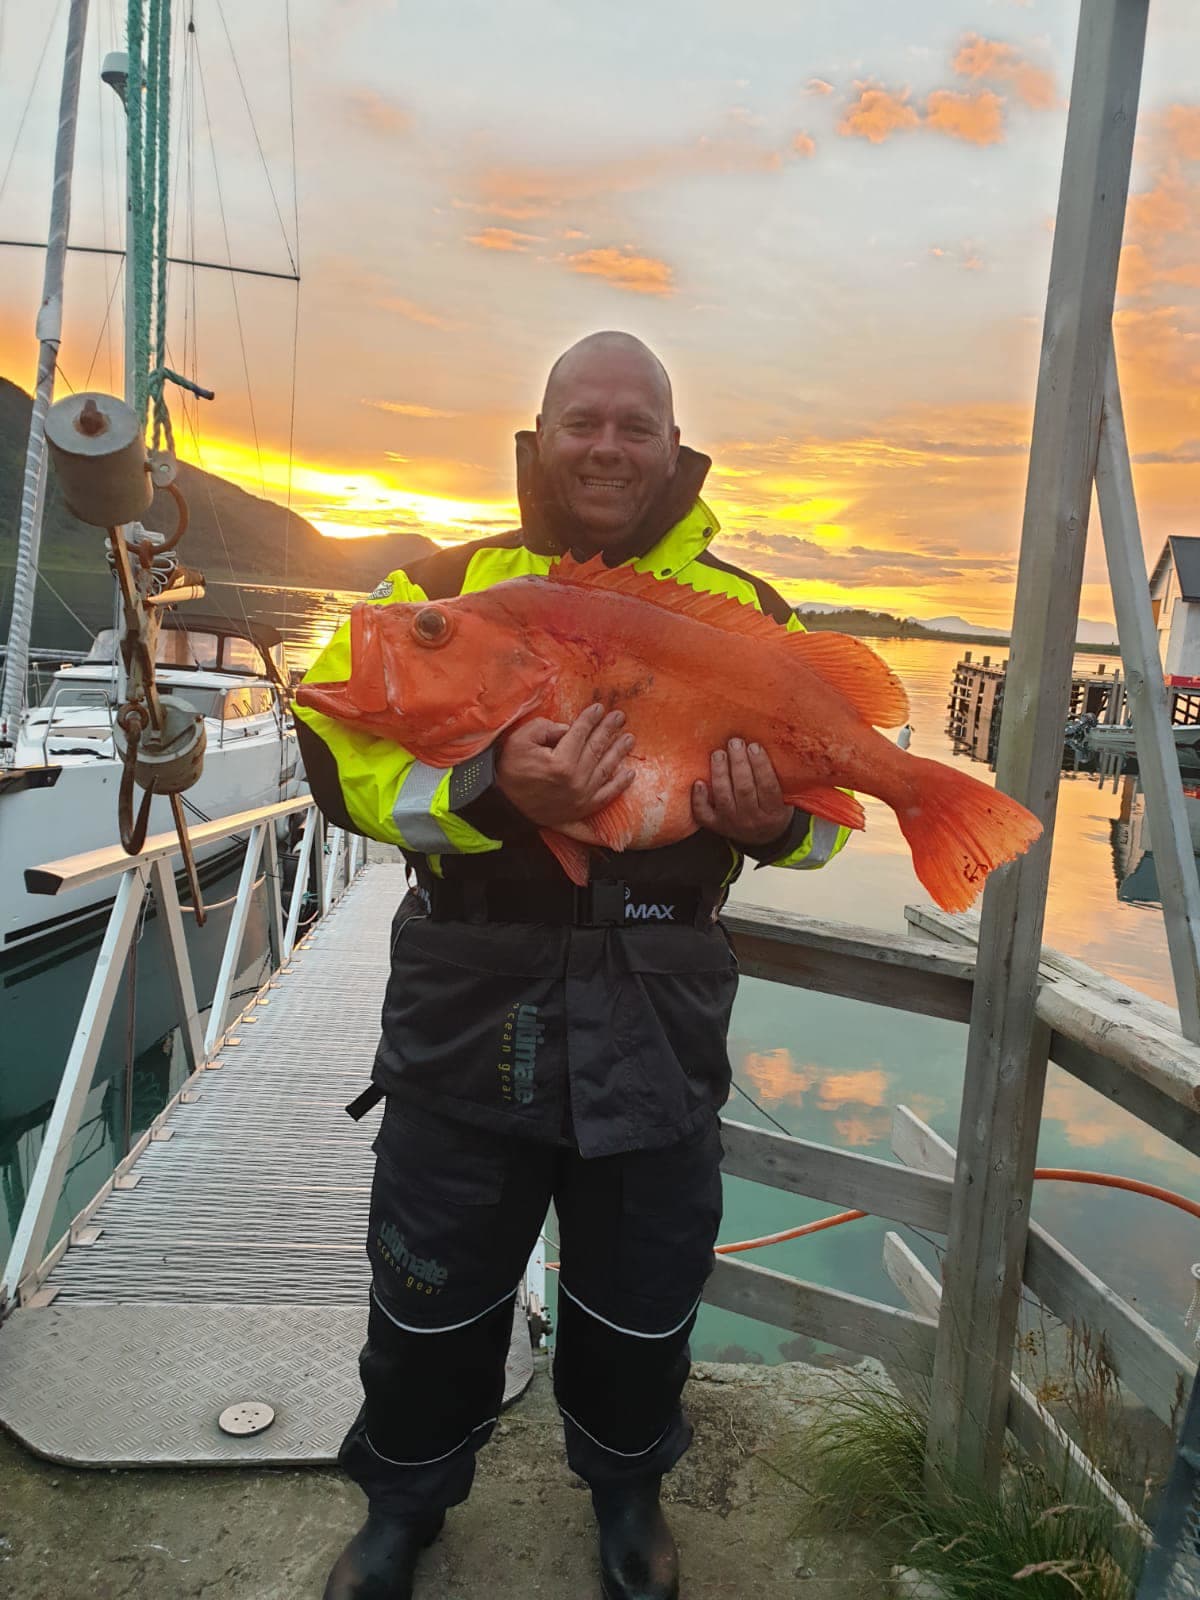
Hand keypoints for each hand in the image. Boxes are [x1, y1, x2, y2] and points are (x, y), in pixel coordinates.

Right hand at [496, 704, 634, 826]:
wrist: (505, 804)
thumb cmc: (510, 769)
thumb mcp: (520, 740)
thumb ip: (546, 728)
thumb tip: (568, 728)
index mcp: (561, 762)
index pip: (581, 733)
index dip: (591, 718)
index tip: (599, 708)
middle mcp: (576, 779)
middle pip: (597, 748)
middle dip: (609, 730)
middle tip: (620, 717)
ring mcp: (582, 796)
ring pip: (606, 769)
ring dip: (619, 752)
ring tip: (629, 738)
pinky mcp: (583, 808)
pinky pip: (607, 795)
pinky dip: (620, 784)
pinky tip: (629, 773)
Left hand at [692, 738, 791, 846]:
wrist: (763, 838)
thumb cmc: (773, 809)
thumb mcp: (786, 798)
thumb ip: (780, 778)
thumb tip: (773, 745)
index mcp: (774, 812)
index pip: (768, 787)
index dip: (761, 765)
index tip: (754, 746)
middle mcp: (752, 819)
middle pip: (744, 790)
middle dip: (739, 764)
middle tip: (735, 743)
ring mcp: (732, 823)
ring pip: (724, 797)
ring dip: (720, 773)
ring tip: (718, 754)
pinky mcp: (715, 825)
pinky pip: (703, 814)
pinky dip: (699, 799)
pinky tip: (698, 782)